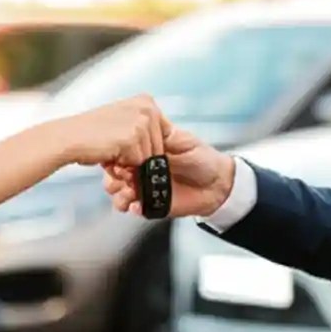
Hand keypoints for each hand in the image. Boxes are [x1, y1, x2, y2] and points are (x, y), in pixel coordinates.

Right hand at [54, 94, 169, 166]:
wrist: (68, 138)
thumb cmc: (91, 133)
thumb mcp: (121, 120)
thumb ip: (142, 126)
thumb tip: (160, 143)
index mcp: (146, 101)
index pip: (161, 135)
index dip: (144, 148)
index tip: (122, 145)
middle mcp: (148, 108)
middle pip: (158, 148)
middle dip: (137, 157)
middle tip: (113, 150)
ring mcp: (142, 122)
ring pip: (149, 158)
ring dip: (130, 163)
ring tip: (110, 151)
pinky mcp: (134, 138)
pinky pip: (139, 163)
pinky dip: (124, 166)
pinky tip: (108, 154)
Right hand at [103, 125, 235, 217]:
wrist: (218, 183)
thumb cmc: (202, 158)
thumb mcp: (181, 140)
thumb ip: (161, 136)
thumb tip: (142, 123)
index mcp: (145, 153)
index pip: (120, 154)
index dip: (115, 157)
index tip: (118, 159)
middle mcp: (141, 170)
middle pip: (113, 175)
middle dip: (112, 177)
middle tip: (123, 177)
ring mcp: (145, 188)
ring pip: (118, 193)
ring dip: (119, 194)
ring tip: (129, 192)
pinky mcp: (152, 204)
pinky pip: (134, 208)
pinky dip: (132, 206)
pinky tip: (138, 204)